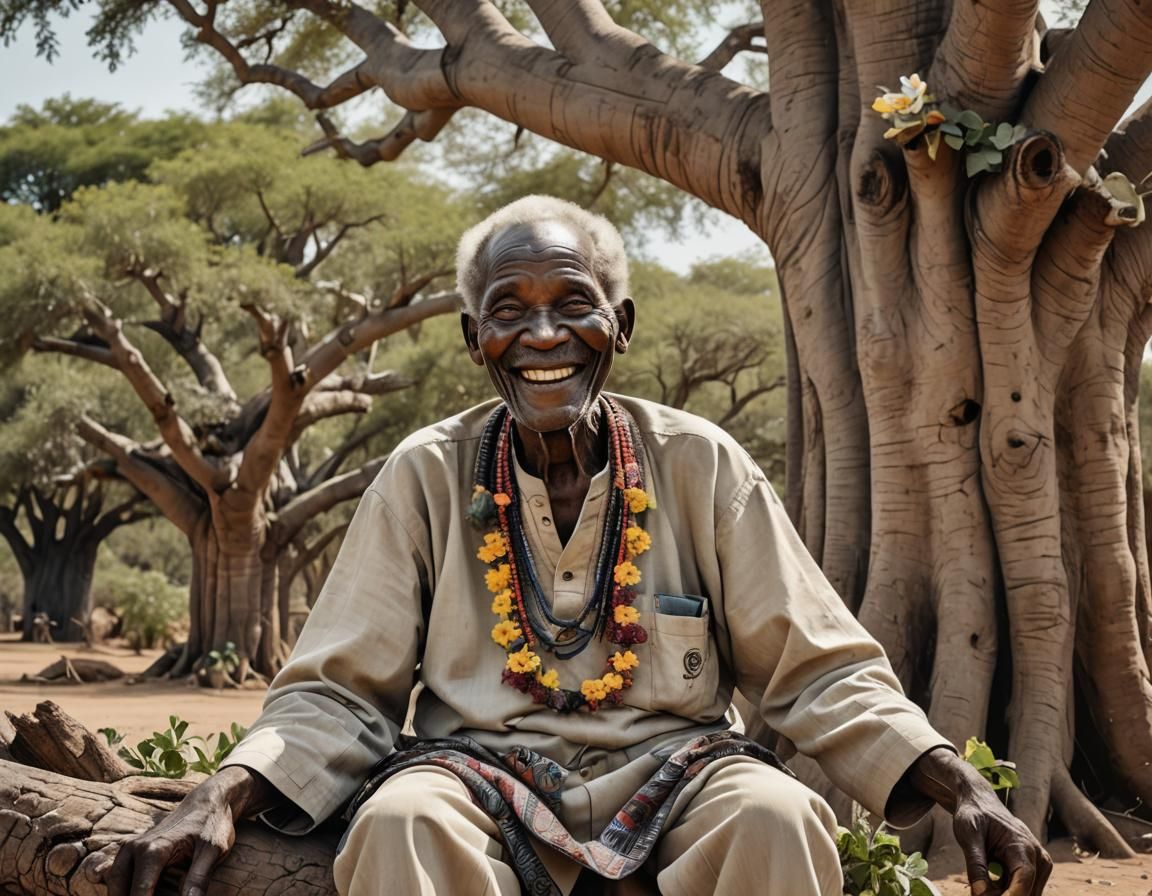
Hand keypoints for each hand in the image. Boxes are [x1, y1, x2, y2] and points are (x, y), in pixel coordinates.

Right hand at [103, 765, 278, 895]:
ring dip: (124, 894)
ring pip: (115, 883)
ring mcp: (131, 847)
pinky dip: (124, 888)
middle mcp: (136, 848)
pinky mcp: (132, 849)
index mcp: (154, 850)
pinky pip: (119, 874)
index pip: (139, 893)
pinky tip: (142, 892)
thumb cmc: (212, 825)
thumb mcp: (213, 851)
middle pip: (119, 890)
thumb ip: (199, 878)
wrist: (207, 802)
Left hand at [910, 748, 1051, 894]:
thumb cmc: (974, 815)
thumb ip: (975, 865)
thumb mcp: (968, 836)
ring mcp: (1039, 865)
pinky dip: (1004, 891)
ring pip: (1025, 894)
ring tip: (982, 877)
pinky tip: (989, 877)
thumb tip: (980, 894)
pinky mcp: (1034, 871)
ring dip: (1003, 894)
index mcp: (1023, 845)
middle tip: (978, 890)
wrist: (980, 802)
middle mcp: (1038, 857)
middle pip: (1026, 892)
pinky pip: (1022, 890)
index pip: (1024, 879)